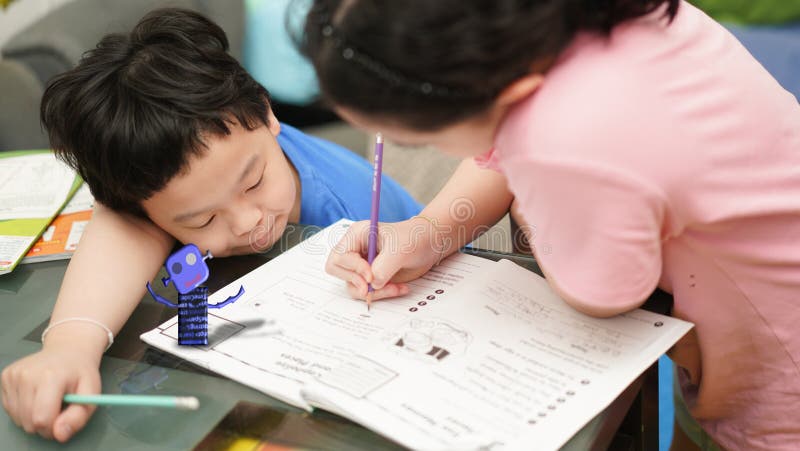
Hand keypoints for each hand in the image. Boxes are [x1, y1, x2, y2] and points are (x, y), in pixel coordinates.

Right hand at [2, 337, 101, 441]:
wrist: (68, 350)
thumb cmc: (80, 373)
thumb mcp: (91, 393)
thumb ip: (78, 417)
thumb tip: (60, 435)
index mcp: (51, 377)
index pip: (41, 419)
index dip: (53, 428)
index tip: (63, 420)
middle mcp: (27, 375)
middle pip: (28, 422)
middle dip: (44, 424)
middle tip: (58, 408)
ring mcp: (14, 375)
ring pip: (18, 418)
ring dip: (33, 416)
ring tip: (48, 399)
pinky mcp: (6, 376)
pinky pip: (10, 408)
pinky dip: (24, 408)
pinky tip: (36, 394)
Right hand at [325, 218, 443, 300]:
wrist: (429, 245)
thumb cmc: (414, 238)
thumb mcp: (399, 250)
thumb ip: (383, 267)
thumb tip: (371, 285)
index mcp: (357, 235)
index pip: (340, 256)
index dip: (354, 268)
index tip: (371, 276)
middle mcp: (355, 250)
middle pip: (338, 271)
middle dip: (355, 282)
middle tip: (370, 288)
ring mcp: (362, 264)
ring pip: (353, 285)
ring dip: (374, 291)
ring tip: (395, 287)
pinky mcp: (371, 277)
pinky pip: (367, 292)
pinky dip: (382, 294)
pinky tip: (399, 288)